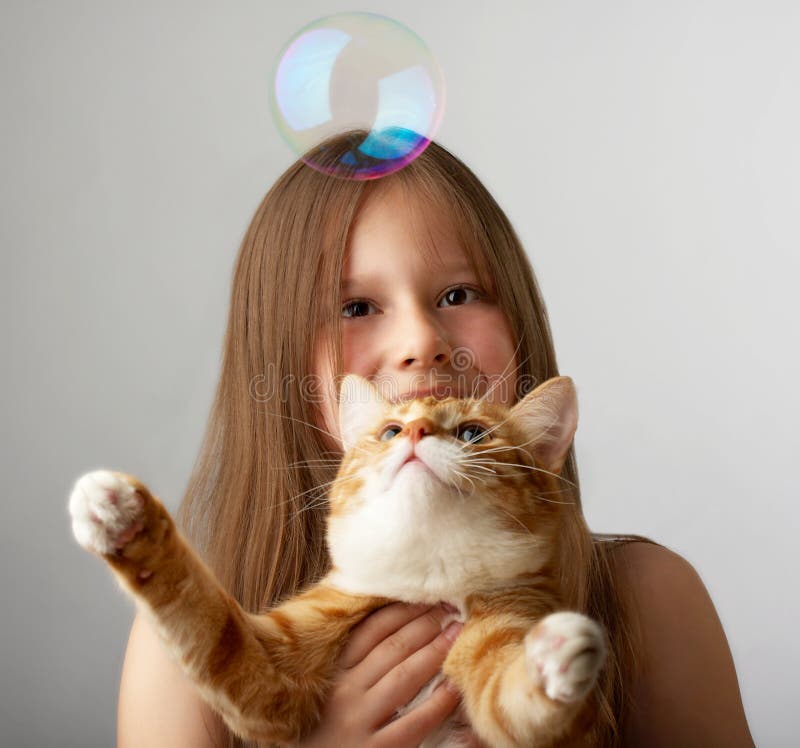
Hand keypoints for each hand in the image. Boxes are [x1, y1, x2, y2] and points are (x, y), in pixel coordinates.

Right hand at [295, 602, 462, 746]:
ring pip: (404, 676)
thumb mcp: (328, 689)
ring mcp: (360, 722)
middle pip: (392, 647)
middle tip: (450, 609)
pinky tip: (454, 686)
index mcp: (332, 672)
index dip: (403, 610)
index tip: (427, 598)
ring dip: (435, 651)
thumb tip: (390, 623)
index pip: (371, 629)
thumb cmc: (322, 728)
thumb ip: (351, 661)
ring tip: (456, 634)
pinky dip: (439, 702)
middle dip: (425, 623)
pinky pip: (415, 721)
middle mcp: (344, 692)